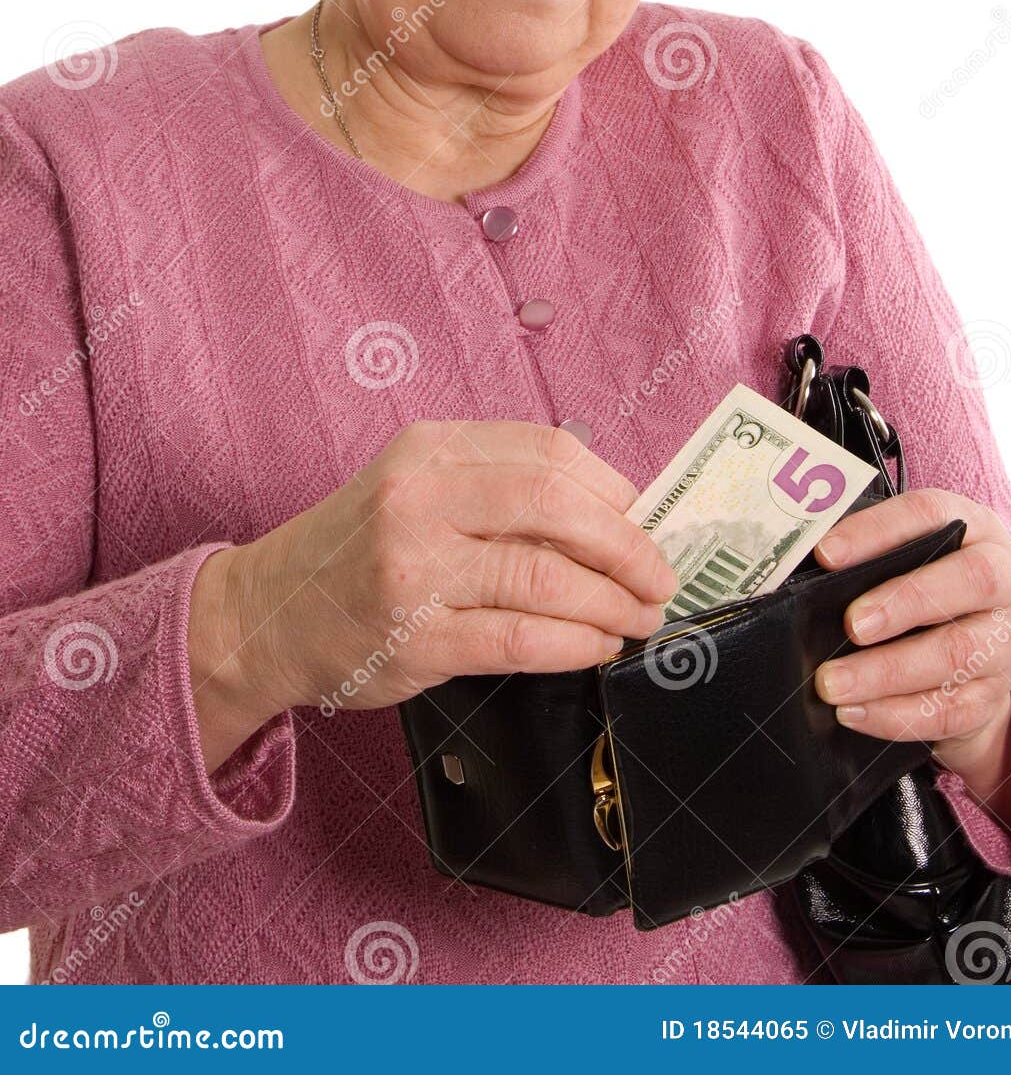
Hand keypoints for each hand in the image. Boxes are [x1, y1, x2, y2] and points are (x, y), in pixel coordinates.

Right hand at [215, 420, 676, 719]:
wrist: (267, 614)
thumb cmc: (361, 548)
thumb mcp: (418, 488)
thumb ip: (499, 488)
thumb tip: (615, 513)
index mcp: (432, 449)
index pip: (548, 451)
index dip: (611, 488)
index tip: (641, 518)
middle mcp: (420, 498)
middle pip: (557, 505)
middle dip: (627, 545)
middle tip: (659, 577)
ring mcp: (414, 569)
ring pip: (546, 576)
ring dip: (612, 602)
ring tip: (639, 618)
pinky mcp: (416, 638)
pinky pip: (521, 639)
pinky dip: (575, 643)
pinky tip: (596, 645)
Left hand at [811, 488, 1010, 791]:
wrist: (978, 657)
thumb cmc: (924, 589)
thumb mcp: (904, 559)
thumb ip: (863, 556)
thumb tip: (796, 563)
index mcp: (975, 529)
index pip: (930, 514)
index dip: (877, 532)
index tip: (825, 554)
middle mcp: (1005, 579)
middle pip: (970, 581)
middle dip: (904, 602)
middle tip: (851, 625)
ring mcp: (1006, 641)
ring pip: (956, 655)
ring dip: (887, 672)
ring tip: (833, 683)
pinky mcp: (993, 696)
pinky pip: (950, 711)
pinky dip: (896, 715)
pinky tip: (854, 713)